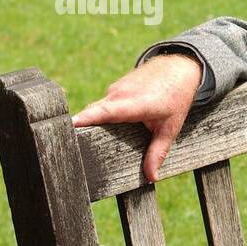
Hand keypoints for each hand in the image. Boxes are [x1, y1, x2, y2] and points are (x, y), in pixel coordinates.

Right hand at [71, 52, 203, 182]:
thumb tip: (151, 177)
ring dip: (94, 123)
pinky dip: (102, 115)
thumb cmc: (176, 98)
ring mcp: (115, 89)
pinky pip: (103, 104)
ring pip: (98, 109)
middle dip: (83, 128)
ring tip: (85, 143)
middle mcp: (120, 94)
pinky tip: (104, 128)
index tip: (68, 127)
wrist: (179, 68)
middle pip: (94, 114)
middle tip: (72, 149)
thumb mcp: (170, 128)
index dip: (85, 119)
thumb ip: (158, 152)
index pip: (104, 112)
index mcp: (134, 104)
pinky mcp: (114, 88)